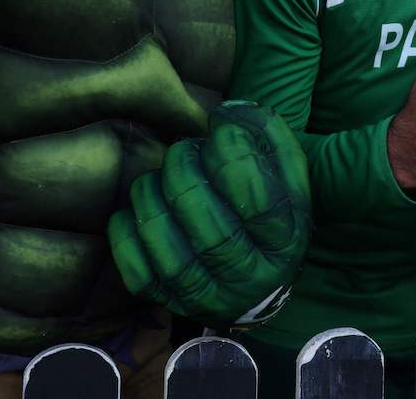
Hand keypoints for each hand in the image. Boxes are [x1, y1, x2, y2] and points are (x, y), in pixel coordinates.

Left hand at [109, 102, 311, 326]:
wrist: (256, 286)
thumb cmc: (269, 216)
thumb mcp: (288, 178)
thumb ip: (269, 139)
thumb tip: (229, 112)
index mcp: (286, 243)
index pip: (259, 201)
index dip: (235, 155)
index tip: (220, 127)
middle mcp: (249, 276)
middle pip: (208, 225)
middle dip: (184, 172)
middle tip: (182, 151)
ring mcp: (207, 295)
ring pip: (166, 245)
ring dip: (152, 196)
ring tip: (158, 177)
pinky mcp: (170, 303)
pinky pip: (136, 270)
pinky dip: (127, 232)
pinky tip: (138, 210)